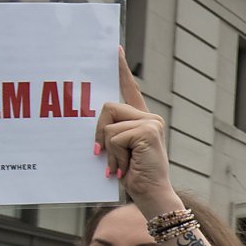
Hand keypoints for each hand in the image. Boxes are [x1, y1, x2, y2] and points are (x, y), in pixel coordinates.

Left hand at [96, 50, 176, 213]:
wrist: (152, 196)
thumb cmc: (132, 177)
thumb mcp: (116, 150)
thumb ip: (110, 133)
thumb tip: (93, 121)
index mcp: (142, 119)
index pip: (130, 88)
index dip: (121, 68)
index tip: (114, 48)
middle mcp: (149, 117)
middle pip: (107, 106)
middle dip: (98, 132)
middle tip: (101, 155)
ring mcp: (151, 123)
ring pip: (108, 123)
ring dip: (108, 149)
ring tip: (120, 165)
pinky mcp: (148, 131)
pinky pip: (114, 136)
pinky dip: (114, 155)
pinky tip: (125, 167)